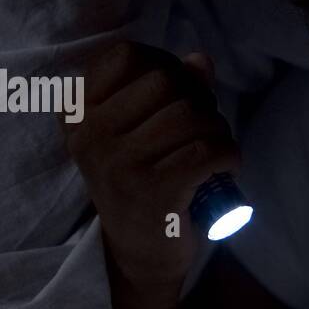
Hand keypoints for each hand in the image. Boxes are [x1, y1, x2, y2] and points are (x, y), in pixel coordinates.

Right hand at [63, 41, 238, 288]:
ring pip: (191, 115)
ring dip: (217, 129)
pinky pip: (208, 150)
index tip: (180, 95)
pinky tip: (226, 168)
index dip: (166, 66)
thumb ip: (170, 91)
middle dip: (198, 99)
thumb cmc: (144, 182)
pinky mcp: (153, 191)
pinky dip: (229, 155)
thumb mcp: (142, 132)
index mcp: (79, 112)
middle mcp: (90, 134)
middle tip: (204, 129)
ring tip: (215, 149)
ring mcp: (119, 163)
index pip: (128, 56)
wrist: (139, 252)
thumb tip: (200, 60)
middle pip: (165, 81)